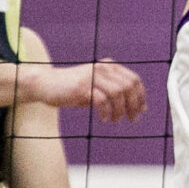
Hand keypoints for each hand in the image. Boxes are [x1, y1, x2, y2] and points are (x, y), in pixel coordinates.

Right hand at [22, 59, 146, 121]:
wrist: (45, 84)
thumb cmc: (74, 89)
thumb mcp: (99, 90)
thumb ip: (119, 96)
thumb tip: (143, 108)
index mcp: (109, 66)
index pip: (134, 79)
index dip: (141, 96)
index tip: (141, 110)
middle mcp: (102, 68)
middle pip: (128, 86)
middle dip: (133, 104)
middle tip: (132, 119)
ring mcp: (92, 76)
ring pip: (117, 92)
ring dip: (120, 110)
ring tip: (115, 120)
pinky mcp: (81, 87)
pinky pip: (101, 100)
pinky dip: (106, 111)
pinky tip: (103, 119)